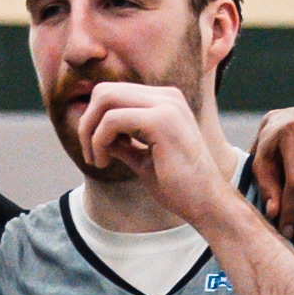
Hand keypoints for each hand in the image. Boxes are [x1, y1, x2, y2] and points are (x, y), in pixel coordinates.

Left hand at [73, 76, 239, 230]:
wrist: (206, 203)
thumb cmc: (177, 185)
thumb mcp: (142, 157)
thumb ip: (121, 140)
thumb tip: (91, 131)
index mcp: (165, 101)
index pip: (114, 93)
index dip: (94, 119)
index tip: (94, 150)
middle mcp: (167, 96)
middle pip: (105, 91)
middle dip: (87, 122)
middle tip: (90, 154)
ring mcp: (166, 105)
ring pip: (105, 100)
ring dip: (89, 133)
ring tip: (96, 160)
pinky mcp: (161, 120)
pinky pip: (112, 120)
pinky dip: (98, 141)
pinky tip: (104, 163)